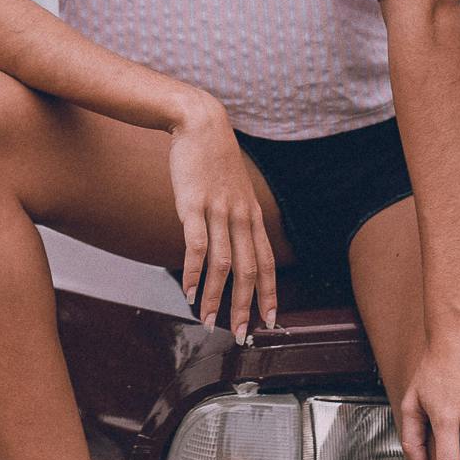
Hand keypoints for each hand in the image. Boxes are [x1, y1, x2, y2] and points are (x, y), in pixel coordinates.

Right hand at [166, 94, 278, 342]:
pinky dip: (195, 272)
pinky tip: (190, 291)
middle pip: (249, 270)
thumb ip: (235, 219)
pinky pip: (197, 245)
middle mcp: (241, 216)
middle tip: (240, 335)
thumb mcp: (234, 190)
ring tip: (209, 322)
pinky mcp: (194, 204)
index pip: (266, 262)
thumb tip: (232, 247)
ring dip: (217, 297)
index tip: (269, 321)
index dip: (269, 294)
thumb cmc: (214, 160)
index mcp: (252, 216)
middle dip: (246, 307)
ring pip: (225, 264)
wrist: (200, 124)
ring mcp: (218, 211)